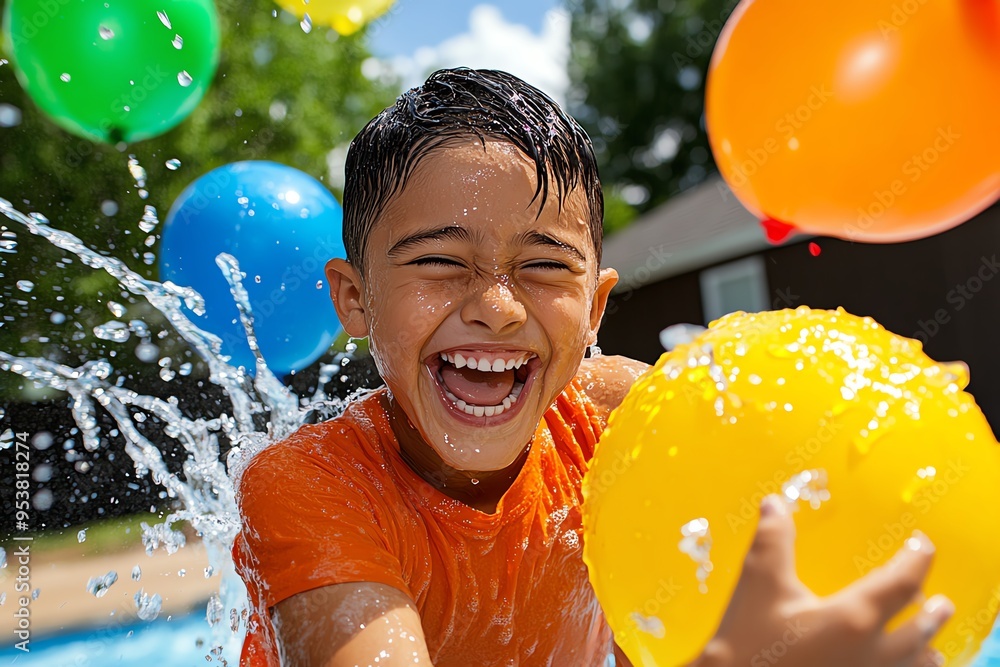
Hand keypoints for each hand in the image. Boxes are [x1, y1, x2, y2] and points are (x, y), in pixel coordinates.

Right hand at [693, 495, 953, 666]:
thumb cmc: (748, 643)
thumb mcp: (759, 584)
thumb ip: (772, 541)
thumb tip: (776, 504)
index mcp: (854, 618)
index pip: (903, 581)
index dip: (918, 559)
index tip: (922, 545)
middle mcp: (873, 653)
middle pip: (921, 630)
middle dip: (933, 612)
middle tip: (941, 601)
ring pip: (915, 665)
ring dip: (925, 648)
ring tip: (931, 644)